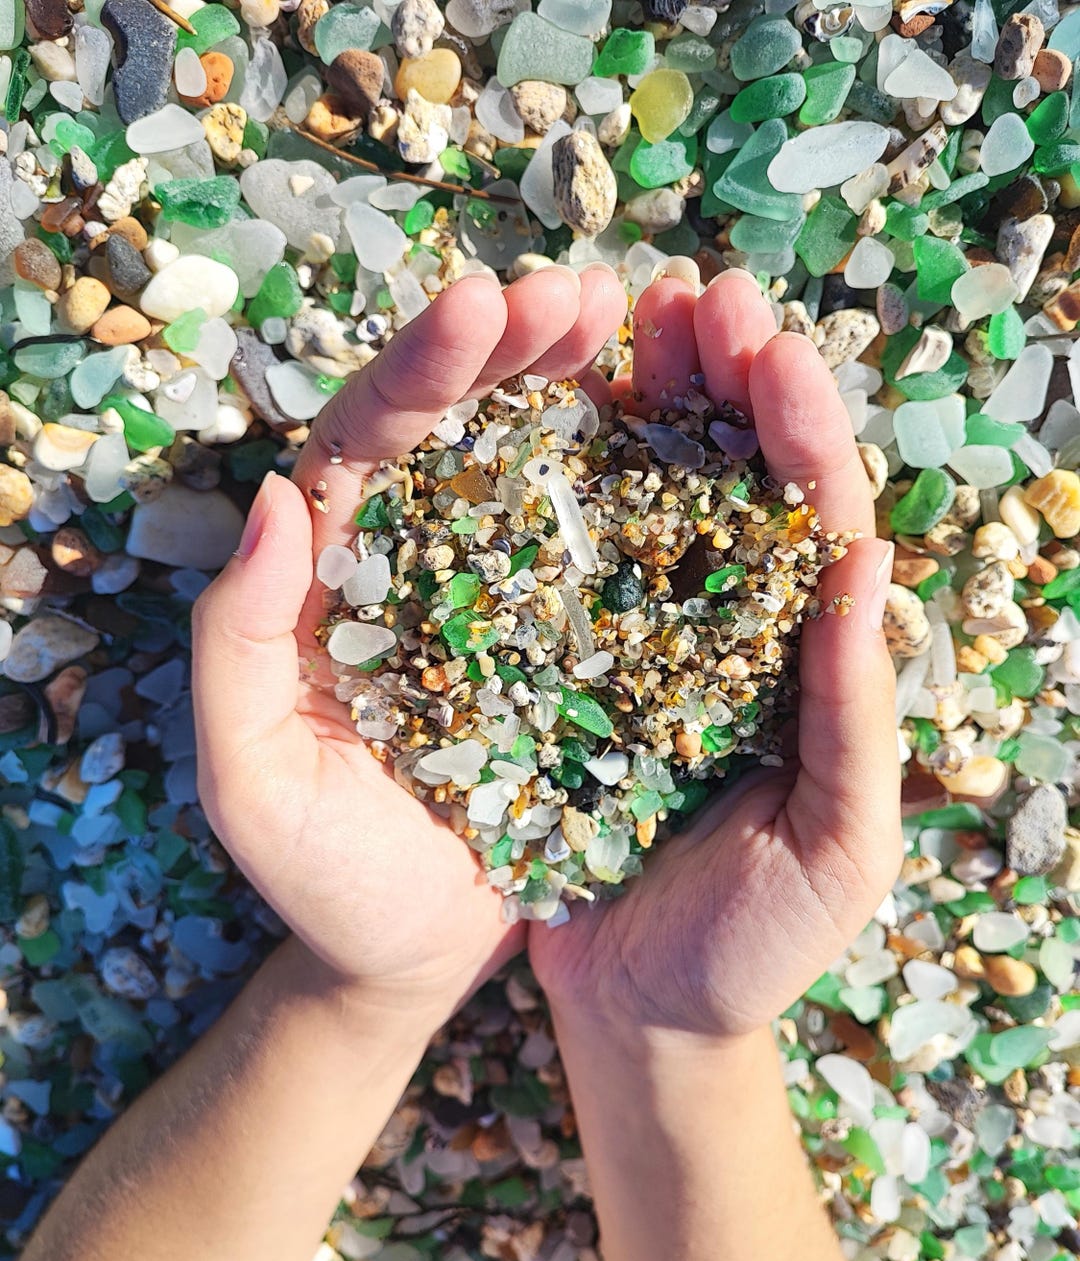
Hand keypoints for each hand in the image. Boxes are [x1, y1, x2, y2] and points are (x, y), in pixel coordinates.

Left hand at [192, 266, 626, 1023]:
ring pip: (544, 466)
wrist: (404, 959)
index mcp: (331, 578)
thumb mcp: (253, 782)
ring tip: (658, 328)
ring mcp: (500, 596)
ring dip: (598, 390)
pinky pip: (612, 547)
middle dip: (520, 348)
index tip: (490, 302)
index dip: (426, 367)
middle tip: (592, 293)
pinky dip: (652, 485)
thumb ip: (236, 644)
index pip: (370, 442)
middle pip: (463, 426)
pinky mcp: (571, 642)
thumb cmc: (323, 882)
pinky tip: (699, 434)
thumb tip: (279, 496)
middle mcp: (418, 564)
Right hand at [530, 270, 901, 1041]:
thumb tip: (867, 561)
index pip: (822, 523)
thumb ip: (859, 718)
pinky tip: (539, 418)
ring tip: (621, 316)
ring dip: (648, 404)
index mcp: (814, 667)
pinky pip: (569, 567)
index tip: (769, 347)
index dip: (803, 433)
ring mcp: (650, 648)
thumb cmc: (758, 950)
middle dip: (727, 381)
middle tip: (693, 292)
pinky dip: (562, 487)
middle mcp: (735, 635)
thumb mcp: (838, 849)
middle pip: (741, 482)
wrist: (645, 1015)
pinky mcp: (571, 673)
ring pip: (656, 502)